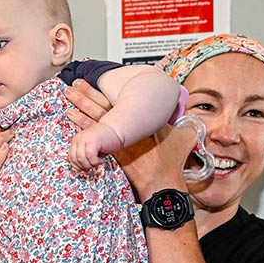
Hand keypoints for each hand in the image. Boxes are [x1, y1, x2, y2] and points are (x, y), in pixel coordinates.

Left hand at [67, 79, 196, 198]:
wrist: (162, 182)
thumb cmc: (172, 164)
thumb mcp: (184, 141)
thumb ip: (187, 129)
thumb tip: (196, 123)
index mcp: (144, 120)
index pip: (121, 100)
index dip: (105, 90)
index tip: (96, 80)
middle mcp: (129, 126)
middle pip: (103, 105)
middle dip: (87, 93)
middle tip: (73, 83)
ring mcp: (119, 139)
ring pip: (95, 117)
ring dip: (80, 105)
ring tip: (68, 95)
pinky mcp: (112, 151)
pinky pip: (93, 135)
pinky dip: (81, 124)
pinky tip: (71, 117)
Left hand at [67, 123, 124, 169]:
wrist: (116, 130)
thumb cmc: (106, 141)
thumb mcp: (91, 149)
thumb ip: (84, 157)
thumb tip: (80, 169)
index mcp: (77, 140)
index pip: (70, 157)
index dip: (77, 166)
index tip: (85, 168)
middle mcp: (78, 139)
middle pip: (74, 159)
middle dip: (83, 166)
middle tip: (92, 165)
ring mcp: (84, 139)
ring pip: (80, 158)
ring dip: (89, 164)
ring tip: (97, 162)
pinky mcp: (92, 141)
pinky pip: (89, 156)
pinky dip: (95, 162)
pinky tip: (100, 160)